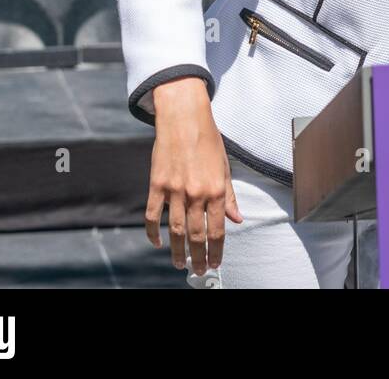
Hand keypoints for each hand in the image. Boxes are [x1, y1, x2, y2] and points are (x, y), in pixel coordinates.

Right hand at [145, 77, 243, 274]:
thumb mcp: (225, 166)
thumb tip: (237, 219)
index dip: (216, 250)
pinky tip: (157, 243)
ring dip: (177, 251)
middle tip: (199, 271)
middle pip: (195, 235)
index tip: (215, 263)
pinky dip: (152, 233)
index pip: (217, 229)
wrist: (184, 117)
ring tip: (179, 263)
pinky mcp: (156, 185)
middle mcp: (195, 193)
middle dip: (198, 257)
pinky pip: (151, 215)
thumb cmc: (207, 139)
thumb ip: (229, 196)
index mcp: (216, 189)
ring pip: (174, 230)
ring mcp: (174, 190)